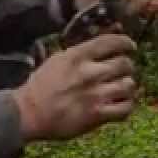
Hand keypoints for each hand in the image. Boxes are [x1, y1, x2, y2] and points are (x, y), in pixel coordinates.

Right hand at [13, 32, 137, 141]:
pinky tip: (120, 105)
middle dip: (126, 67)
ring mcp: (95, 95)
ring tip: (121, 89)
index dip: (125, 43)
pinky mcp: (97, 115)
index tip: (130, 47)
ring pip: (129, 85)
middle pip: (125, 64)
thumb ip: (81, 53)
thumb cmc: (41, 87)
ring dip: (127, 86)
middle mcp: (89, 73)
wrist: (28, 114)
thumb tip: (103, 48)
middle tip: (122, 72)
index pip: (111, 42)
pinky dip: (127, 106)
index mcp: (78, 56)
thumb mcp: (58, 60)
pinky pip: (126, 108)